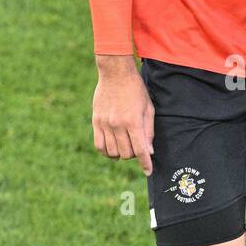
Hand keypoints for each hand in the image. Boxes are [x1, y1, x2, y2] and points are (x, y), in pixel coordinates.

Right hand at [92, 56, 154, 172]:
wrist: (115, 73)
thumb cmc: (136, 90)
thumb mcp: (148, 108)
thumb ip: (149, 131)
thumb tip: (149, 152)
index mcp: (133, 121)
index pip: (140, 150)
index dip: (145, 163)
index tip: (148, 171)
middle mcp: (118, 125)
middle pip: (126, 153)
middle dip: (133, 155)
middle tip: (136, 147)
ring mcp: (105, 124)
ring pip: (112, 152)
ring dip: (120, 154)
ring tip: (124, 147)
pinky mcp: (96, 121)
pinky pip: (99, 145)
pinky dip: (106, 151)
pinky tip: (112, 148)